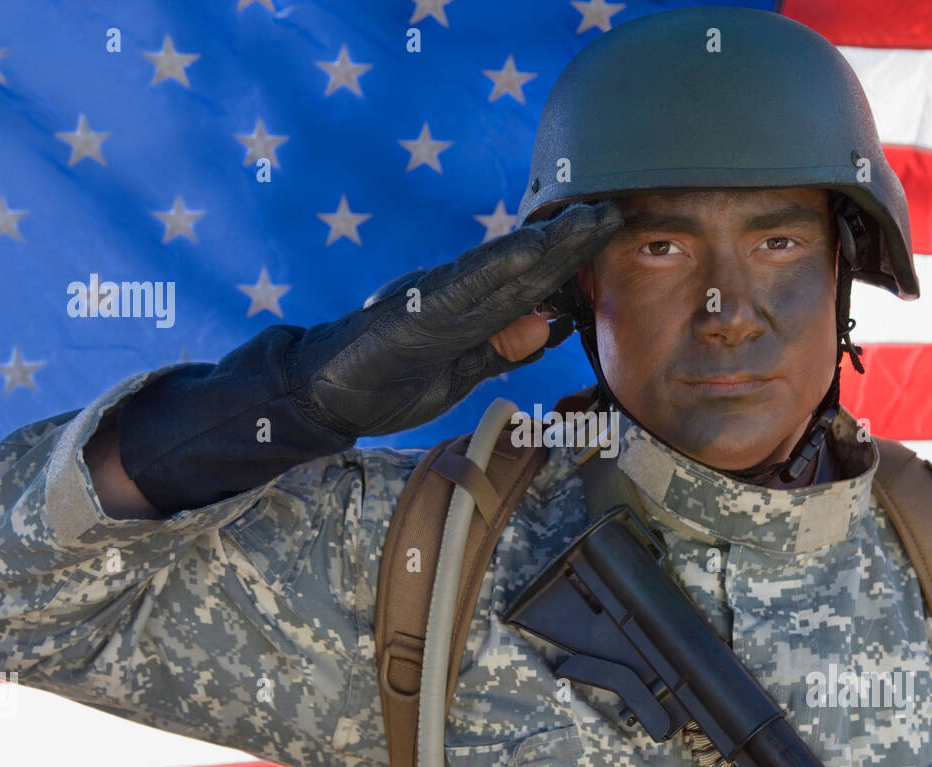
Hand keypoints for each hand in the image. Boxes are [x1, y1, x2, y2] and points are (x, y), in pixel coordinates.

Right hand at [292, 200, 622, 437]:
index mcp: (465, 307)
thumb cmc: (385, 382)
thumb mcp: (457, 374)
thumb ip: (499, 351)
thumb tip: (547, 330)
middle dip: (573, 241)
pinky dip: (501, 267)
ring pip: (503, 269)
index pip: (528, 281)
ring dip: (550, 245)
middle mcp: (453, 292)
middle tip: (614, 211)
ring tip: (589, 220)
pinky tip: (534, 251)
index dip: (570, 258)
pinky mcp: (416, 313)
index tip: (606, 234)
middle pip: (525, 266)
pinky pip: (466, 287)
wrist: (317, 392)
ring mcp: (435, 299)